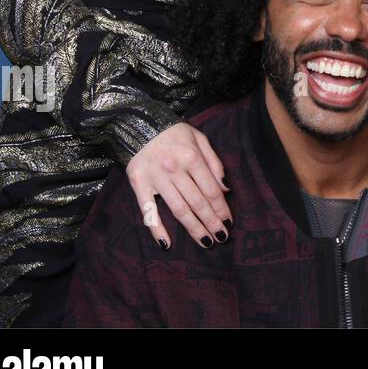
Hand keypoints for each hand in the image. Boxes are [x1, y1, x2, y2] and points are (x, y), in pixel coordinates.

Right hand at [126, 122, 231, 249]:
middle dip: (212, 222)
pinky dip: (157, 229)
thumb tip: (225, 188)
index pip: (211, 190)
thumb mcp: (199, 138)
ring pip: (178, 209)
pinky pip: (148, 211)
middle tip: (222, 238)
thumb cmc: (174, 133)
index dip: (221, 208)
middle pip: (197, 202)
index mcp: (192, 157)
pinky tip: (167, 244)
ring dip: (193, 228)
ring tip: (206, 242)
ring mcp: (156, 179)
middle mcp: (175, 169)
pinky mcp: (138, 185)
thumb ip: (214, 163)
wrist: (139, 125)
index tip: (229, 222)